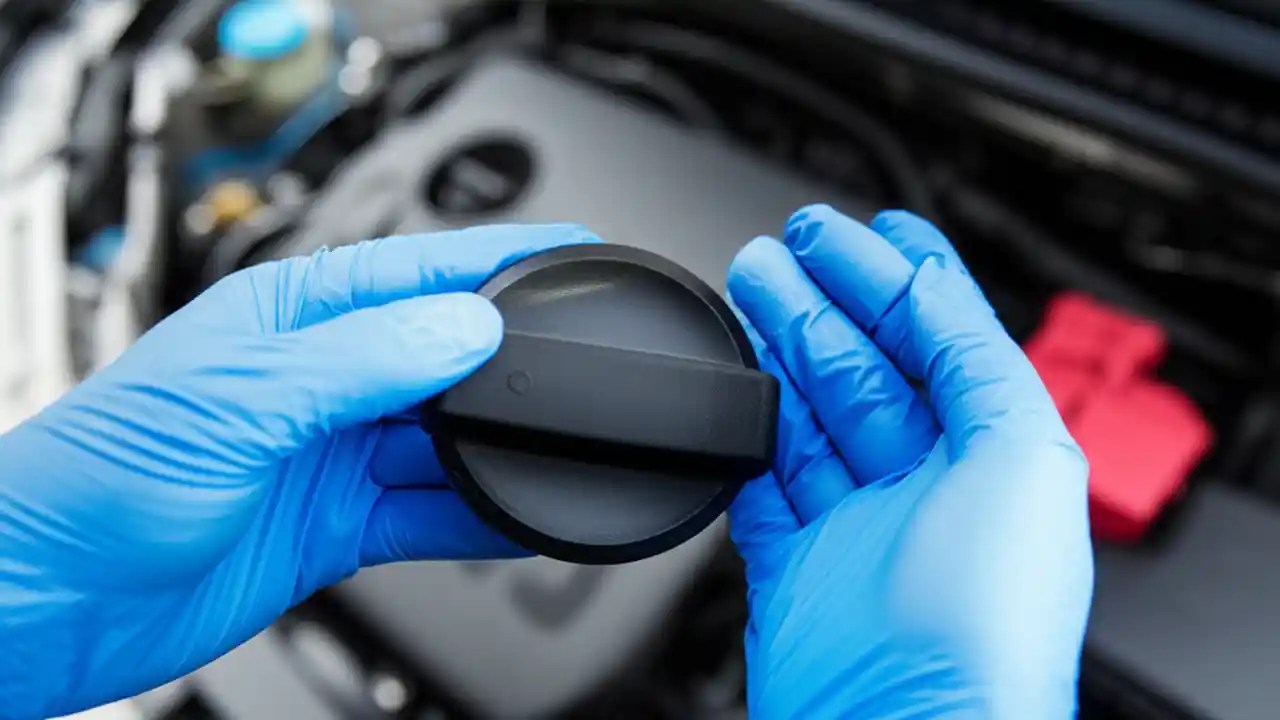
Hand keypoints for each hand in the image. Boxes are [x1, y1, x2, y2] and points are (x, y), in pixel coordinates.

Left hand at [0, 224, 597, 719]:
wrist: (49, 605)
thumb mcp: (238, 400)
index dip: (497, 261)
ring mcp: (331, 454)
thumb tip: (468, 329)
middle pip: (443, 357)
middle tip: (578, 364)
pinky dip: (476, 517)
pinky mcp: (336, 524)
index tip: (567, 255)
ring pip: (445, 441)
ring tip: (555, 448)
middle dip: (509, 361)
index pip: (415, 271)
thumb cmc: (94, 482)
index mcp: (289, 315)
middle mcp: (319, 380)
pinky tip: (514, 515)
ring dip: (495, 449)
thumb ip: (362, 362)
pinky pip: (429, 514)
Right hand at [727, 207, 1091, 717]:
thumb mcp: (1021, 458)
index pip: (945, 341)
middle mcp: (925, 487)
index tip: (868, 226)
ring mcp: (855, 526)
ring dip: (778, 345)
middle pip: (865, 365)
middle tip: (780, 245)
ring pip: (809, 412)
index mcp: (991, 458)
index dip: (905, 277)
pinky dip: (745, 434)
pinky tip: (733, 392)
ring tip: (745, 286)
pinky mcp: (792, 565)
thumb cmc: (981, 622)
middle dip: (825, 296)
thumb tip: (939, 292)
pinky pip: (762, 482)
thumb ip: (982, 364)